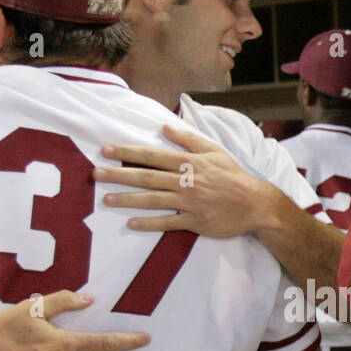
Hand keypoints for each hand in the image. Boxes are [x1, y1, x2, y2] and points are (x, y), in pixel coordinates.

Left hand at [96, 125, 273, 237]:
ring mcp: (188, 202)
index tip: (106, 150)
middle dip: (119, 174)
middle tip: (96, 173)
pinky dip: (149, 223)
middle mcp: (184, 181)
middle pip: (146, 177)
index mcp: (188, 163)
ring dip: (127, 199)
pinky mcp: (193, 221)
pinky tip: (131, 223)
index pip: (152, 155)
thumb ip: (188, 139)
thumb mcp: (214, 151)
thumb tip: (164, 126)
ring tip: (106, 198)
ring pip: (152, 200)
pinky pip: (167, 223)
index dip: (127, 152)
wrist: (254, 203)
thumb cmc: (233, 175)